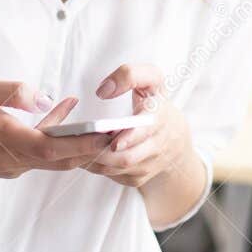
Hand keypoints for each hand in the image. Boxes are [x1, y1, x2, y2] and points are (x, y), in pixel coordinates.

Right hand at [0, 78, 113, 178]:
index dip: (84, 145)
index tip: (108, 136)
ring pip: (53, 159)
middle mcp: (14, 161)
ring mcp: (12, 166)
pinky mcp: (9, 164)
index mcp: (7, 141)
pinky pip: (40, 155)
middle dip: (93, 149)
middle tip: (122, 134)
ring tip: (104, 123)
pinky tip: (64, 111)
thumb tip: (44, 97)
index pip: (54, 149)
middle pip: (62, 160)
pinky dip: (56, 139)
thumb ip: (11, 91)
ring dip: (78, 145)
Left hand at [85, 63, 193, 188]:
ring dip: (96, 160)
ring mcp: (150, 163)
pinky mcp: (140, 176)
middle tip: (81, 145)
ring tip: (76, 149)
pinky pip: (116, 176)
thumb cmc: (156, 102)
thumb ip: (129, 75)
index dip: (129, 137)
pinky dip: (98, 168)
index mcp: (159, 116)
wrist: (175, 136)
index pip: (146, 129)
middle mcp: (158, 143)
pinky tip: (85, 156)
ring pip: (119, 168)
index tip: (113, 140)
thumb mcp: (151, 80)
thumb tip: (104, 90)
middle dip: (103, 153)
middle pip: (128, 157)